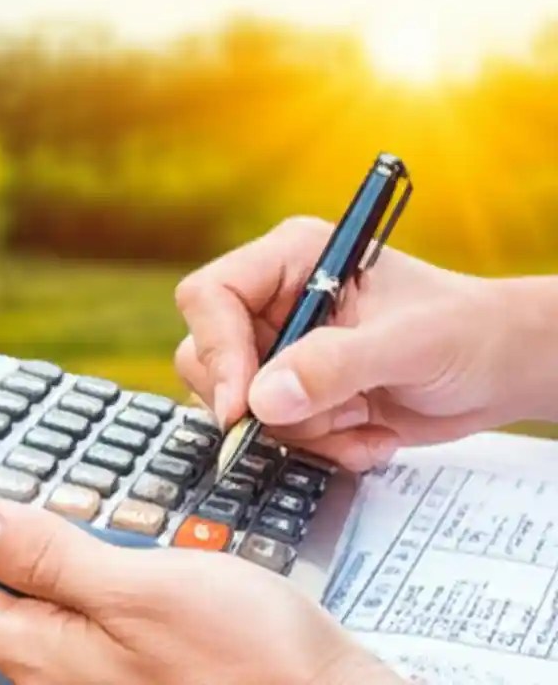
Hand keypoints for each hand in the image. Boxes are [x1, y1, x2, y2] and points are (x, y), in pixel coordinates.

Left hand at [0, 499, 398, 683]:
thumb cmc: (251, 664)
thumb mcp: (140, 592)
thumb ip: (48, 558)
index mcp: (47, 651)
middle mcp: (60, 669)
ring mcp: (96, 673)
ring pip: (23, 611)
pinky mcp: (134, 666)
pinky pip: (69, 616)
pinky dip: (54, 575)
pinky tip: (73, 553)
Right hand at [173, 216, 557, 469]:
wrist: (502, 371)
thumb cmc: (469, 331)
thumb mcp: (408, 344)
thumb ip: (333, 365)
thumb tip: (260, 400)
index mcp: (291, 261)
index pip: (211, 297)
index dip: (216, 351)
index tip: (241, 405)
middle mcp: (274, 303)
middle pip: (207, 358)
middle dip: (261, 404)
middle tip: (319, 417)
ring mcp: (281, 352)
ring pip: (239, 407)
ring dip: (301, 432)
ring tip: (362, 423)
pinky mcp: (295, 396)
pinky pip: (272, 435)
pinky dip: (319, 448)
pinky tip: (368, 434)